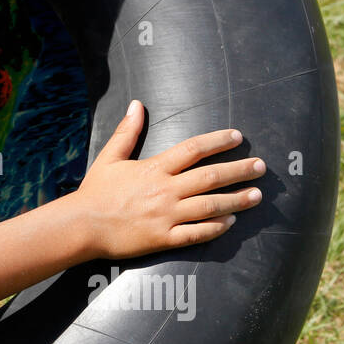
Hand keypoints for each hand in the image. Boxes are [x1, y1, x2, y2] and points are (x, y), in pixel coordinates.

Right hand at [72, 100, 264, 258]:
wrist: (81, 226)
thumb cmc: (95, 192)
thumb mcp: (109, 158)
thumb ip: (127, 132)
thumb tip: (136, 105)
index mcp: (154, 169)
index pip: (193, 149)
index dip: (218, 141)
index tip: (238, 137)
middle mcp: (165, 191)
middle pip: (210, 177)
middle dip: (239, 170)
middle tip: (261, 167)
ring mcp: (166, 216)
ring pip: (210, 206)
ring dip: (237, 200)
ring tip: (257, 195)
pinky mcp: (164, 239)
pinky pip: (197, 234)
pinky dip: (217, 228)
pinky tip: (232, 222)